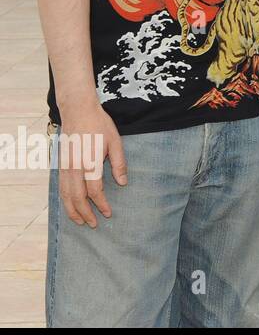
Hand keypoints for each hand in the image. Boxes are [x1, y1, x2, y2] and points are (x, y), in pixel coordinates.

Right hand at [56, 101, 127, 227]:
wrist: (78, 110)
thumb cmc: (99, 125)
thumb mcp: (116, 142)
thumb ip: (119, 164)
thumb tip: (122, 183)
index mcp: (90, 163)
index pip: (95, 191)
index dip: (101, 205)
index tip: (108, 213)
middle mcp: (74, 168)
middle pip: (77, 198)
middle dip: (85, 213)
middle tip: (94, 224)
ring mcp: (65, 166)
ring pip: (65, 195)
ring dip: (72, 210)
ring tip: (81, 221)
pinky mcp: (60, 164)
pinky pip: (61, 187)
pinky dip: (65, 200)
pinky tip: (71, 206)